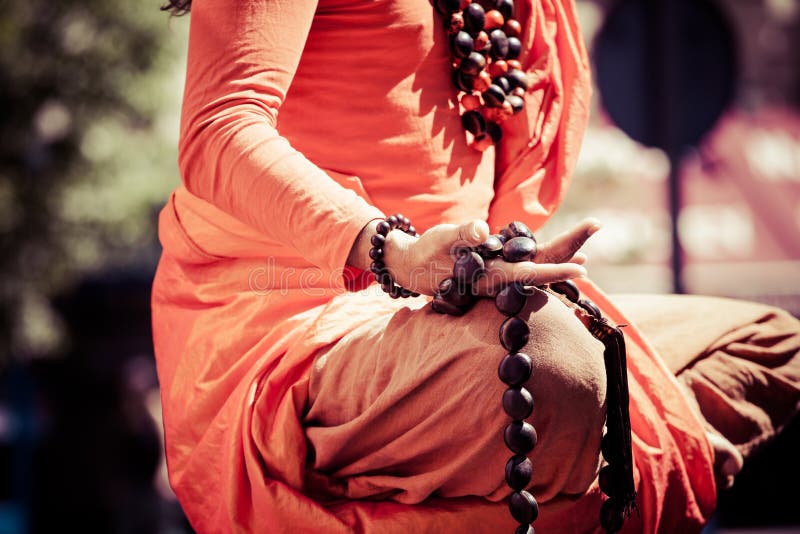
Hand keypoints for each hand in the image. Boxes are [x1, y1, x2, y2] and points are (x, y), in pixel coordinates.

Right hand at [383, 218, 600, 295]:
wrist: (413, 266)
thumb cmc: (426, 251)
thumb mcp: (440, 238)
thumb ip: (462, 233)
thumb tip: (482, 230)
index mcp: (489, 277)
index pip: (528, 275)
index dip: (554, 272)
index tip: (580, 268)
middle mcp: (500, 279)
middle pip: (540, 270)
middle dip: (567, 253)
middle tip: (594, 233)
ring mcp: (500, 274)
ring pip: (537, 267)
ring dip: (562, 255)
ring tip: (588, 242)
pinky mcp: (498, 268)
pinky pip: (529, 265)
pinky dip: (549, 257)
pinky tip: (568, 250)